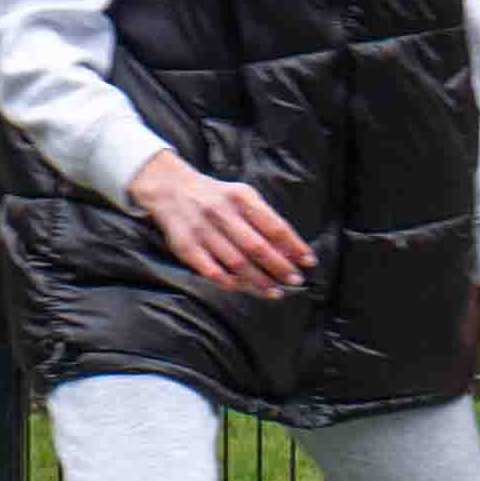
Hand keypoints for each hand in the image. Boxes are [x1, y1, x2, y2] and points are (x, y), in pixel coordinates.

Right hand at [131, 147, 309, 295]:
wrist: (171, 188)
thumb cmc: (218, 196)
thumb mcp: (243, 196)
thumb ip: (265, 218)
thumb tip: (290, 247)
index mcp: (241, 198)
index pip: (274, 226)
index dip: (294, 246)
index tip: (308, 261)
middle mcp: (222, 213)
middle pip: (257, 247)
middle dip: (279, 267)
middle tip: (295, 280)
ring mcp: (202, 230)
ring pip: (235, 261)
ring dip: (257, 280)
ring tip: (274, 292)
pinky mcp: (185, 245)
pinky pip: (208, 268)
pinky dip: (225, 280)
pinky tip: (240, 288)